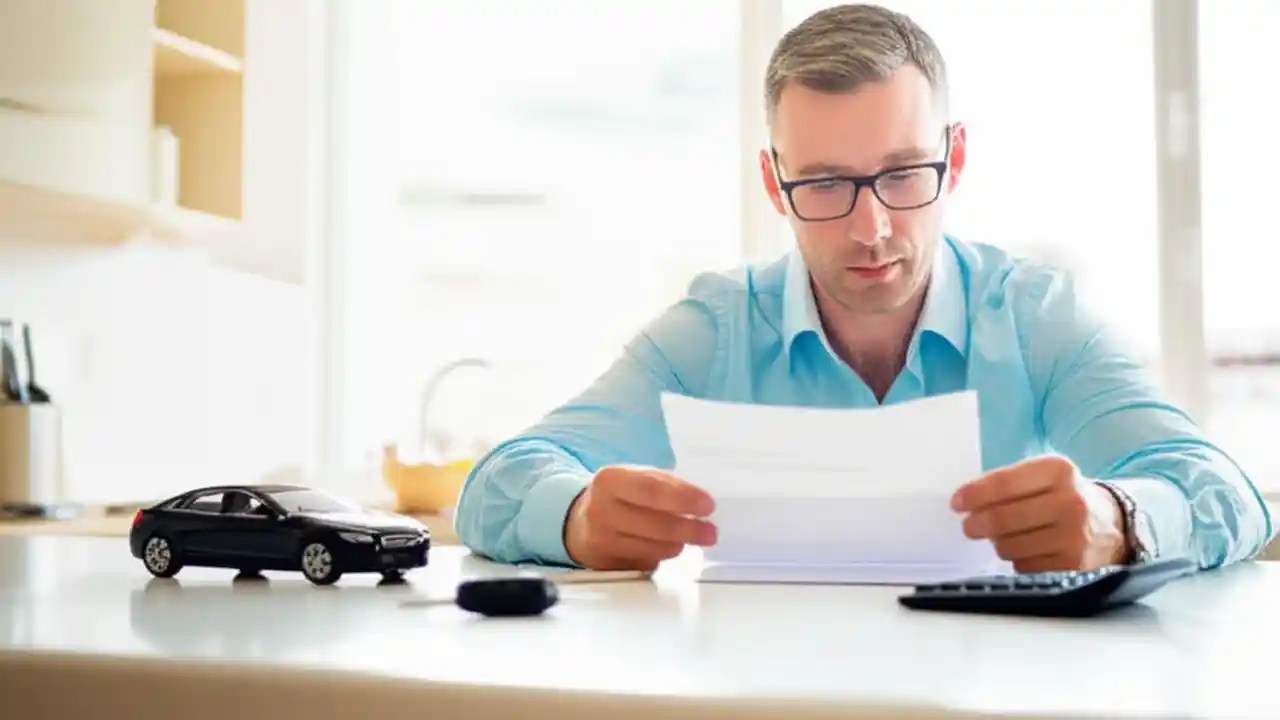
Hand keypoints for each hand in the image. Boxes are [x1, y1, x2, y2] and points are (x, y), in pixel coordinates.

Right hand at [564, 465, 717, 569]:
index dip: (684, 499)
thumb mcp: (633, 477)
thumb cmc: (617, 496)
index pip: (653, 490)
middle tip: (710, 532)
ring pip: (655, 548)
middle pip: (656, 525)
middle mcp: (602, 511)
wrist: (578, 522)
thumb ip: (665, 486)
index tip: (707, 506)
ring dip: (679, 544)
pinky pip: (648, 563)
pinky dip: (662, 555)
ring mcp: (603, 541)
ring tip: (689, 537)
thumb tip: (699, 503)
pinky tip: (664, 545)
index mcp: (609, 481)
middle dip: (690, 529)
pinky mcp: (608, 565)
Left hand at [950, 455, 1127, 572]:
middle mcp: (1071, 503)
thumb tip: (965, 502)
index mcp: (1059, 471)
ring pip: (1009, 546)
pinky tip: (1029, 550)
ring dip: (999, 543)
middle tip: (969, 526)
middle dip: (977, 524)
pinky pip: (1023, 567)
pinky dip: (1018, 560)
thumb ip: (1007, 483)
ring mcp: (1073, 537)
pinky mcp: (1072, 566)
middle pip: (1002, 518)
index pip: (1004, 483)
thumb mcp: (1044, 476)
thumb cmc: (1064, 496)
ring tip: (1008, 536)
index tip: (957, 503)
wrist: (1111, 526)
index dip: (974, 495)